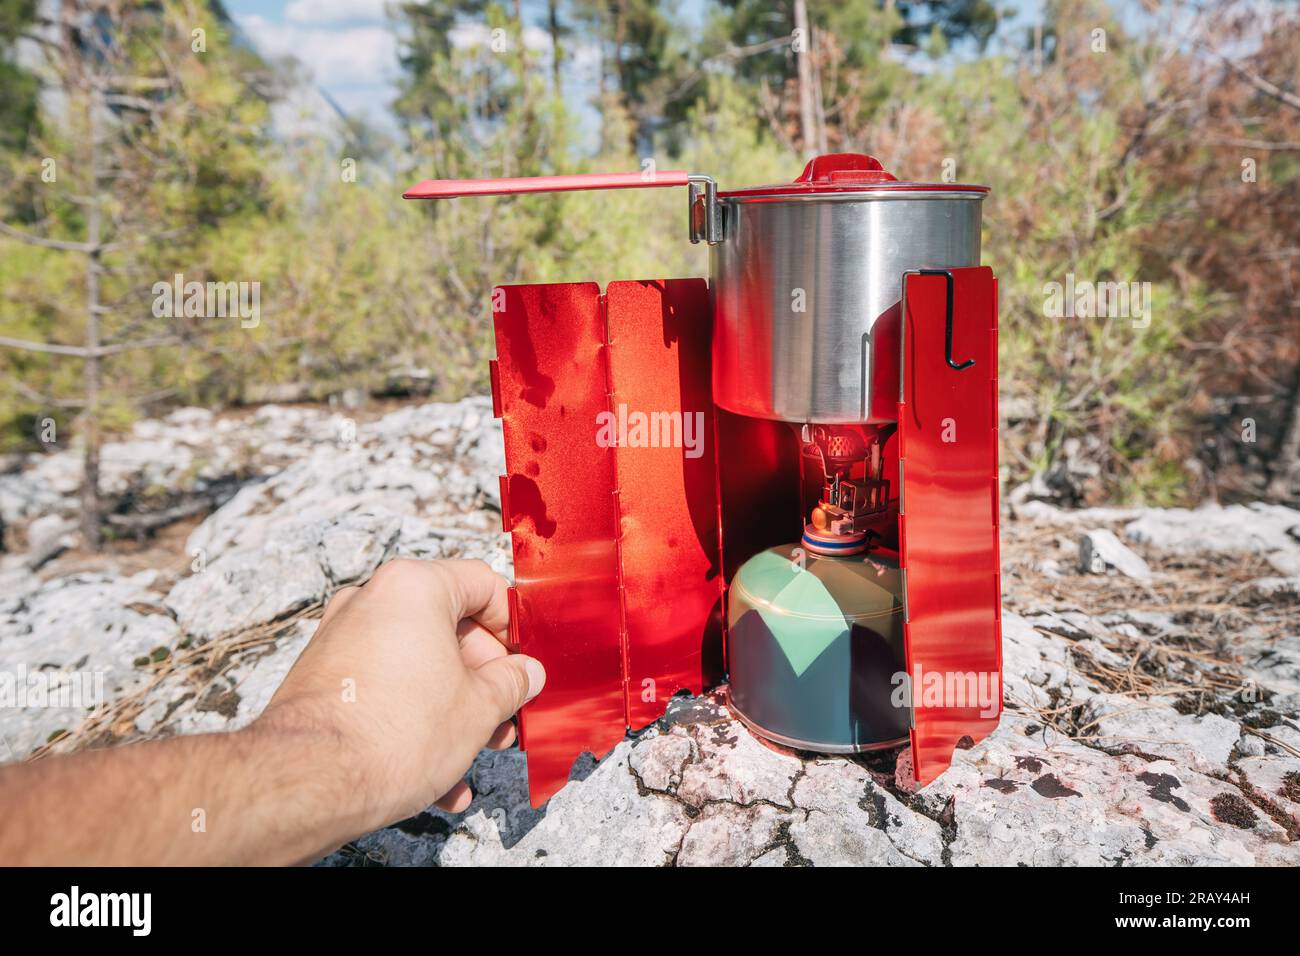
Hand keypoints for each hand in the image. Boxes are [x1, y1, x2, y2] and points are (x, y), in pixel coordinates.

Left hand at [256, 558, 544, 829]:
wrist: (308, 784)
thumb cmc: (394, 735)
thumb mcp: (479, 708)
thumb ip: (512, 683)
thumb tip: (526, 674)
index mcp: (414, 588)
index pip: (484, 584)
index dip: (515, 626)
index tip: (525, 663)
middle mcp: (372, 602)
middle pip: (450, 629)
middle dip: (485, 680)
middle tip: (506, 715)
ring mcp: (342, 639)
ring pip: (419, 667)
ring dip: (454, 709)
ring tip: (475, 752)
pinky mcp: (324, 678)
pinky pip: (385, 692)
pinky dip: (413, 724)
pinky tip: (438, 779)